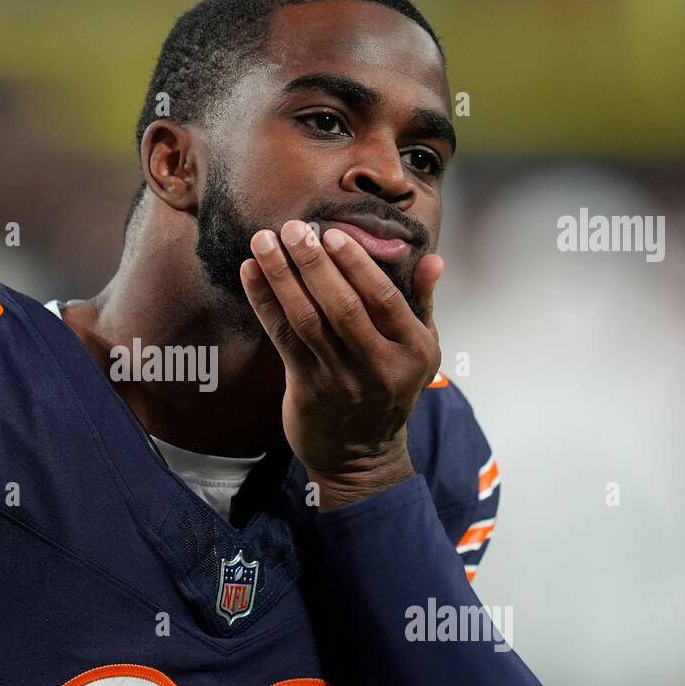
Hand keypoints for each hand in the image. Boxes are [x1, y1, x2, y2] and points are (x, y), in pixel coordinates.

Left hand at [239, 219, 442, 510]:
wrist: (361, 456)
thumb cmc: (390, 389)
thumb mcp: (420, 351)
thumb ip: (422, 303)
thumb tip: (433, 258)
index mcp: (413, 351)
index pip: (383, 299)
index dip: (356, 264)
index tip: (331, 233)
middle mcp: (380, 367)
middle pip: (342, 307)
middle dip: (313, 263)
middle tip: (291, 228)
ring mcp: (342, 380)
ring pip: (307, 320)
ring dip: (281, 277)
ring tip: (263, 242)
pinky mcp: (308, 390)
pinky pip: (282, 338)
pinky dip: (264, 303)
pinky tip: (251, 274)